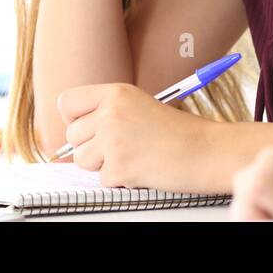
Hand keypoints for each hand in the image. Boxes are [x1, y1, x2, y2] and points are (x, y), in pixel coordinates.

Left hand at [55, 83, 214, 191]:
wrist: (206, 150)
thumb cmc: (178, 131)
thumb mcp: (140, 106)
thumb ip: (108, 112)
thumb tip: (73, 133)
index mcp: (116, 93)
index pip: (67, 102)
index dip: (74, 118)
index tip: (89, 127)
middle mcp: (110, 113)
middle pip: (72, 136)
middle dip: (91, 146)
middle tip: (122, 145)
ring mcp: (113, 141)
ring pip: (82, 160)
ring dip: (103, 164)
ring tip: (134, 155)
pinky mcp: (118, 167)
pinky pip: (102, 179)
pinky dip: (120, 179)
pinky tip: (143, 167)